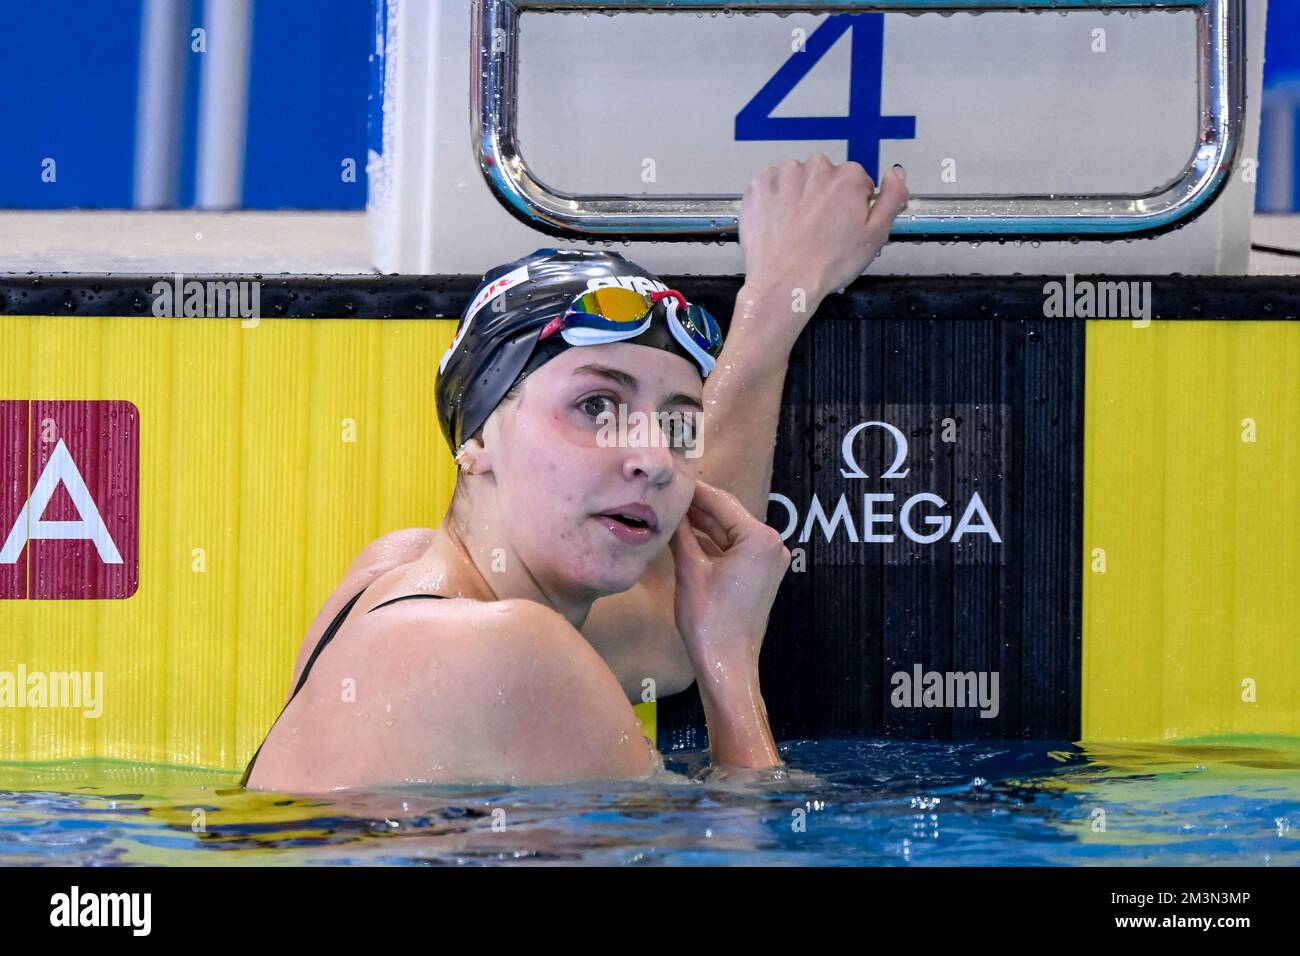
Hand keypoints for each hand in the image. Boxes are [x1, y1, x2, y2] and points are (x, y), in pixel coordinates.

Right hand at [667, 480, 791, 688]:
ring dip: (702, 523)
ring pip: (729, 532)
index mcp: (760, 539)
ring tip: (671, 509)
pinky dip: (712, 543)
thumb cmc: (709, 620)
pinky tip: (686, 534)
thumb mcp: (690, 570)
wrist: (727, 663)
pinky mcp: (760, 574)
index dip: (693, 490)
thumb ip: (681, 533)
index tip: (670, 477)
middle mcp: (772, 545)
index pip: (721, 502)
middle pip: (728, 515)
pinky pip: (734, 548)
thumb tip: (669, 506)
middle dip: (697, 505)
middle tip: (667, 490)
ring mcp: (768, 560)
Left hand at [738, 154, 908, 305]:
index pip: (855, 181)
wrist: (783, 282)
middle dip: (823, 197)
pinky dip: (774, 198)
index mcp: (848, 178)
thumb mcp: (875, 235)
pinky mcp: (760, 184)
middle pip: (825, 176)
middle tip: (819, 229)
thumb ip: (892, 198)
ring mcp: (785, 174)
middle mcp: (816, 168)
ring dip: (798, 195)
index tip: (841, 223)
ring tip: (797, 228)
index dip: (850, 204)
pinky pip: (771, 183)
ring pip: (797, 178)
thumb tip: (897, 174)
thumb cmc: (826, 265)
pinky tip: (779, 222)